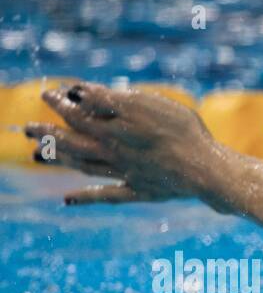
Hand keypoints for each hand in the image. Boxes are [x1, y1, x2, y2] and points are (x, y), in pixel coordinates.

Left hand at [25, 81, 221, 204]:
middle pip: (71, 141)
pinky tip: (67, 200)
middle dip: (47, 133)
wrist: (207, 170)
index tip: (47, 93)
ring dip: (58, 160)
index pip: (76, 113)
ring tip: (39, 155)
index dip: (60, 102)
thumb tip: (77, 93)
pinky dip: (84, 197)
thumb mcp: (145, 104)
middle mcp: (112, 153)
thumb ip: (108, 99)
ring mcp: (124, 175)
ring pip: (82, 166)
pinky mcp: (139, 192)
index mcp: (112, 129)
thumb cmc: (181, 132)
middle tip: (26, 129)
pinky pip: (105, 195)